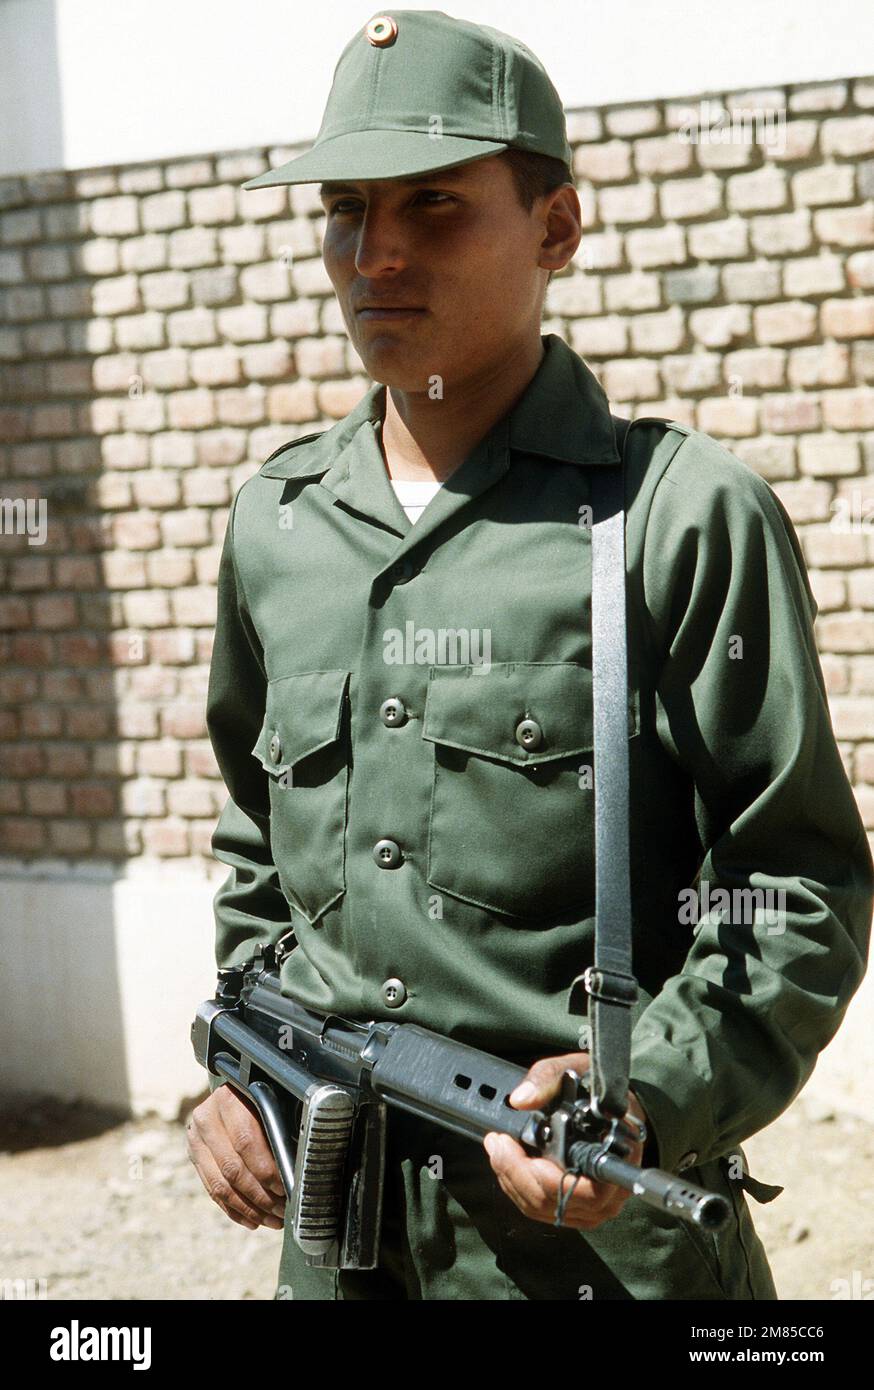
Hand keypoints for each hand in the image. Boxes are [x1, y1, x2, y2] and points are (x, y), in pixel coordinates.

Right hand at [185, 1085, 287, 1230]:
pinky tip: (253, 1221)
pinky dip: (234, 1210)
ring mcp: (195, 1140)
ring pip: (221, 1186)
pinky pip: (212, 1191)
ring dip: (249, 1209)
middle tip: (283, 1211)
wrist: (233, 1089)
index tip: (286, 1189)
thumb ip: (279, 1130)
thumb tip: (295, 1170)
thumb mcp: (272, 1102)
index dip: (266, 1171)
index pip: (246, 1143)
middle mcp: (206, 1119)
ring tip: (272, 1220)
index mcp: (228, 1100)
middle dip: (260, 1197)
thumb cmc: (262, 1097)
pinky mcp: (194, 1157)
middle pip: (232, 1169)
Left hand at [483, 1052, 646, 1230]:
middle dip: (516, 1172)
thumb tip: (521, 1100)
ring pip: (542, 1207)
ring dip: (512, 1179)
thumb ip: (547, 1079)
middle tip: (497, 1143)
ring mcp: (595, 1206)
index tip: (515, 1149)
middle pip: (553, 1200)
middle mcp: (611, 1191)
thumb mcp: (574, 1070)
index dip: (543, 1176)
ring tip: (499, 1149)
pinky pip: (540, 1209)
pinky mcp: (578, 1210)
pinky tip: (508, 1164)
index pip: (581, 1188)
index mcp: (618, 1157)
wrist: (613, 1105)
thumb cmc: (598, 1090)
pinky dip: (518, 1187)